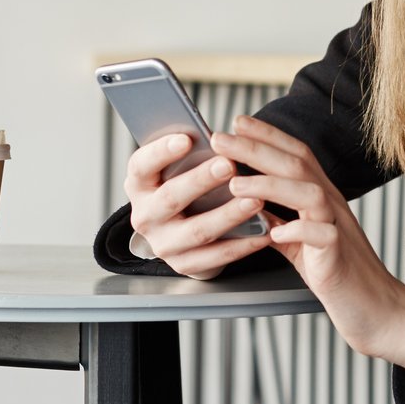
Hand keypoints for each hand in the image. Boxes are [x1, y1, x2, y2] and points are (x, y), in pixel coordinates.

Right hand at [124, 133, 273, 280]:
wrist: (183, 234)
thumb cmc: (187, 189)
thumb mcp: (180, 170)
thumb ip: (192, 156)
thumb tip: (220, 140)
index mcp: (140, 185)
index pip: (141, 166)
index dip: (161, 152)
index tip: (187, 139)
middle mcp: (145, 216)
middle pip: (170, 198)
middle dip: (201, 181)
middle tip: (228, 165)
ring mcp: (163, 244)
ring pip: (197, 230)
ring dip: (229, 215)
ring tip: (256, 200)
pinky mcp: (184, 264)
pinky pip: (216, 256)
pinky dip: (243, 245)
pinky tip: (264, 232)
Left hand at [212, 115, 404, 379]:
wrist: (378, 309)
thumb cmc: (341, 274)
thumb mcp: (303, 240)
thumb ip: (280, 219)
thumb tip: (249, 203)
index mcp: (322, 199)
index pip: (297, 155)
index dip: (268, 136)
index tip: (237, 122)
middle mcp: (331, 206)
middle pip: (298, 165)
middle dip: (256, 148)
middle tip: (220, 138)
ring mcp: (338, 229)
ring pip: (309, 193)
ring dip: (270, 185)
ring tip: (235, 184)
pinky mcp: (340, 257)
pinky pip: (322, 236)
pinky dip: (298, 231)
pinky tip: (275, 233)